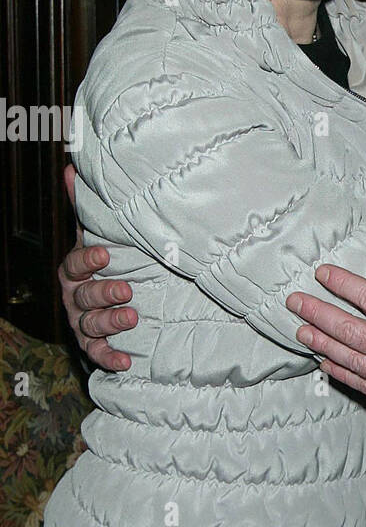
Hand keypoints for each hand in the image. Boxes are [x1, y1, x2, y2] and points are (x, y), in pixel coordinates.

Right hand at [59, 164, 134, 369]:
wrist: (123, 299)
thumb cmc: (111, 263)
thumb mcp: (102, 234)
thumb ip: (88, 207)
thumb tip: (71, 167)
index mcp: (77, 269)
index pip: (75, 264)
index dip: (88, 261)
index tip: (106, 255)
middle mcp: (76, 296)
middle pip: (83, 296)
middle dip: (104, 293)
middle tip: (127, 291)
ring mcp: (84, 322)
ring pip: (90, 324)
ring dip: (110, 322)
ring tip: (133, 316)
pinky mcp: (96, 345)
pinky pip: (97, 353)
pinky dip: (110, 357)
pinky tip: (126, 360)